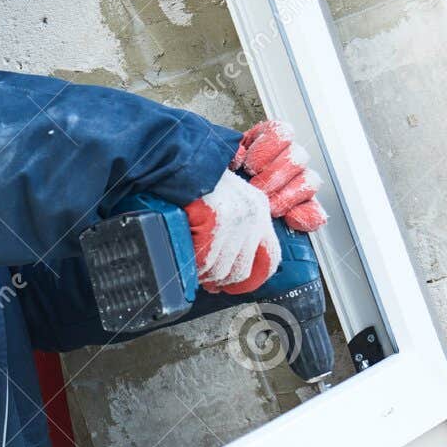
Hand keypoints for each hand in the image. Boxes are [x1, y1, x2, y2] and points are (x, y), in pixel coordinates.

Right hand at [183, 169, 280, 293]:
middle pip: (241, 269)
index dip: (251, 279)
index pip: (270, 259)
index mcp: (259, 210)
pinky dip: (193, 263)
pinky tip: (187, 256)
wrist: (177, 161)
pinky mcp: (217, 218)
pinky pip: (205, 258)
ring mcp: (236, 216)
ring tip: (192, 266)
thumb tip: (227, 270)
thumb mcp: (226, 203)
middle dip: (219, 279)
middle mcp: (254, 213)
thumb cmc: (196, 184)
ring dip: (203, 273)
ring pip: (221, 267)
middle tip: (204, 278)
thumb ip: (235, 230)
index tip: (233, 285)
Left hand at [232, 119, 326, 231]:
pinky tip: (288, 220)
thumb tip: (236, 156)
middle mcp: (289, 157)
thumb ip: (227, 153)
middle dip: (274, 176)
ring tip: (267, 206)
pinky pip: (316, 213)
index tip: (250, 165)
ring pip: (310, 181)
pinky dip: (304, 217)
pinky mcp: (304, 208)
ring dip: (286, 196)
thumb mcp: (221, 160)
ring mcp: (300, 182)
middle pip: (298, 157)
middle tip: (256, 189)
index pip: (283, 132)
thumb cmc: (224, 176)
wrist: (225, 203)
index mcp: (269, 139)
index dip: (268, 148)